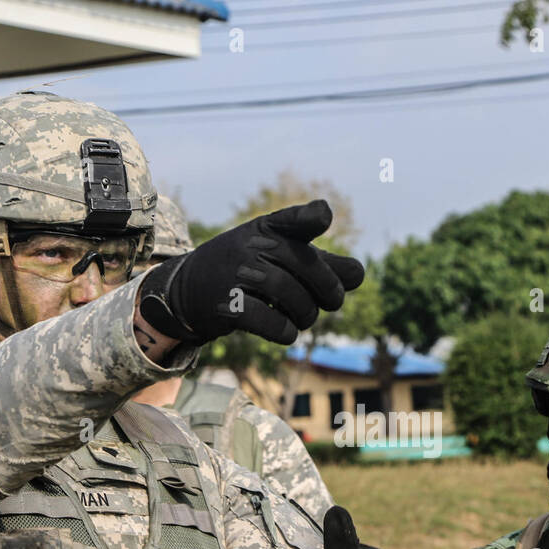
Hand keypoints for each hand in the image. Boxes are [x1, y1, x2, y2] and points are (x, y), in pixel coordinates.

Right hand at [138, 199, 363, 345]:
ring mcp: (237, 274)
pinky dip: (286, 332)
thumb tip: (359, 274)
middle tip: (331, 304)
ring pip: (292, 297)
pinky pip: (270, 322)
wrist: (190, 291)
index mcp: (267, 228)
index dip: (310, 217)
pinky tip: (288, 332)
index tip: (324, 216)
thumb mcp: (280, 257)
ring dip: (307, 315)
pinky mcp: (226, 305)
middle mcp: (251, 245)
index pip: (293, 220)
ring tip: (304, 318)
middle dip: (329, 291)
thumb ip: (323, 262)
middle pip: (308, 266)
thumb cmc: (248, 270)